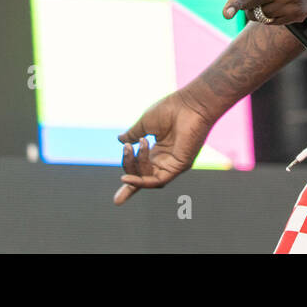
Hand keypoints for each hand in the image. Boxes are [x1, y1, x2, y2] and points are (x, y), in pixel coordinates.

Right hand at [113, 88, 216, 205]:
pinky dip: (141, 182)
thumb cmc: (171, 109)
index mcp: (159, 151)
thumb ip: (133, 134)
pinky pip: (157, 180)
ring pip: (147, 178)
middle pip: (141, 175)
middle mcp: (166, 160)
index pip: (142, 171)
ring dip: (134, 166)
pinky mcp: (179, 167)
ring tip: (131, 148)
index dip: (130, 184)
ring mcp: (173, 165)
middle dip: (128, 166)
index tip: (116, 202)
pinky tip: (127, 177)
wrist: (190, 103)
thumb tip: (120, 140)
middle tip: (127, 149)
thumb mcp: (146, 123)